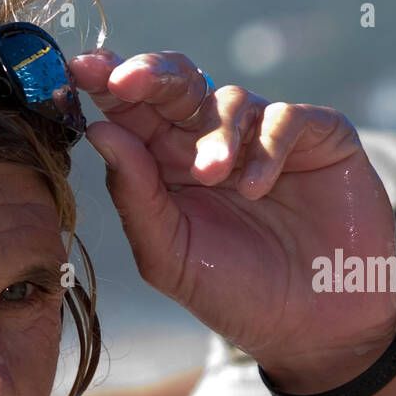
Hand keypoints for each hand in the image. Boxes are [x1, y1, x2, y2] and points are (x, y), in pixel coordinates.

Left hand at [70, 49, 395, 391]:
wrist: (311, 326)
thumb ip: (135, 195)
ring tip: (213, 175)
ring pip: (228, 99)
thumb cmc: (233, 292)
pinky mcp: (317, 136)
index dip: (106, 84)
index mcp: (165, 165)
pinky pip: (284, 117)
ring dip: (214, 134)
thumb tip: (100, 131)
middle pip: (176, 84)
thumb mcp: (169, 254)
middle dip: (149, 75)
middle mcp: (211, 141)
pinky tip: (257, 188)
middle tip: (126, 80)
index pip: (132, 112)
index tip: (78, 70)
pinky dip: (266, 145)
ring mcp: (263, 135)